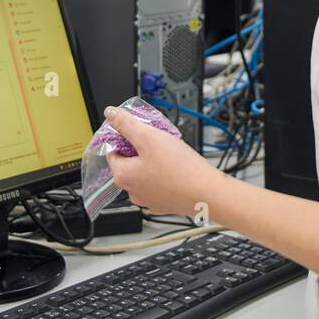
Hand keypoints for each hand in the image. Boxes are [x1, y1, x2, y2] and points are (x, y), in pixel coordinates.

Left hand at [102, 106, 224, 219]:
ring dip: (152, 161)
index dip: (124, 136)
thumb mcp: (149, 137)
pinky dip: (163, 174)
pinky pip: (157, 184)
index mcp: (123, 176)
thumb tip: (111, 114)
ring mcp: (148, 200)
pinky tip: (175, 168)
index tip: (138, 129)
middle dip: (140, 148)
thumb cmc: (180, 169)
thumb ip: (127, 124)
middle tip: (157, 139)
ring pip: (144, 173)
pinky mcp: (163, 204)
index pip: (112, 150)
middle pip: (128, 162)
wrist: (208, 193)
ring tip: (169, 153)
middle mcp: (132, 191)